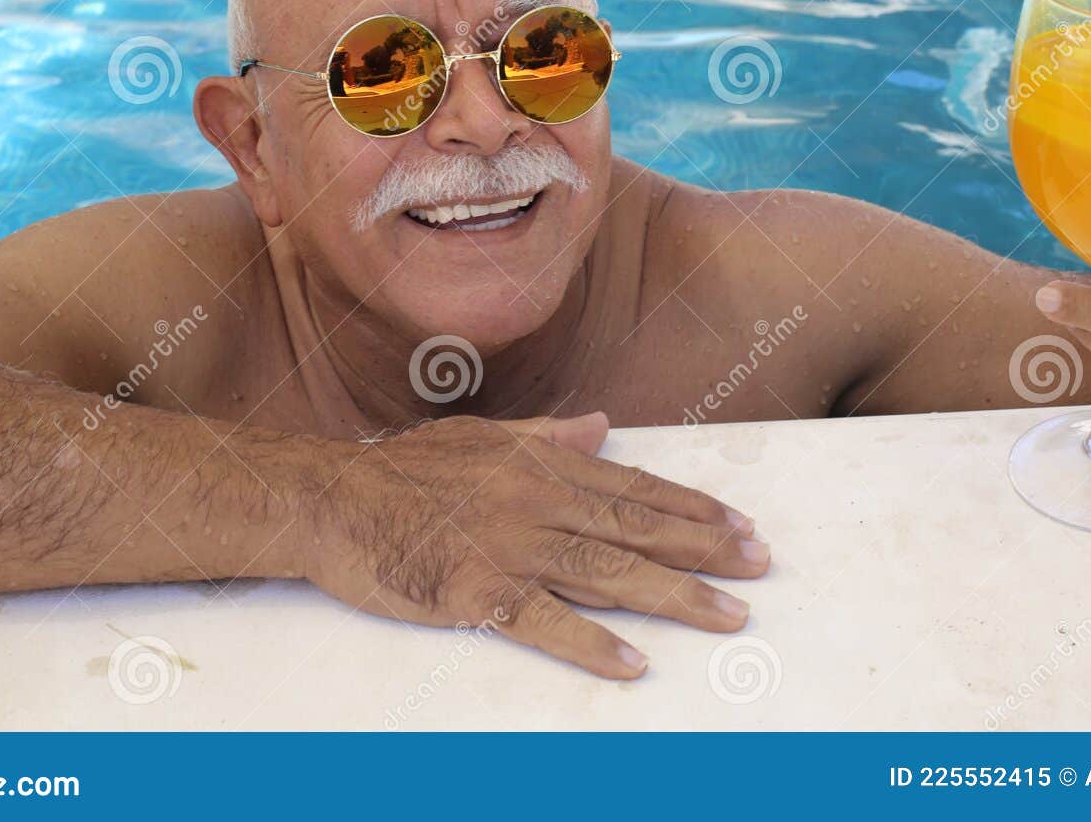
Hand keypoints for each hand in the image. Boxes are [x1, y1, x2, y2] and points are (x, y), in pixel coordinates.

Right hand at [298, 411, 766, 678]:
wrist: (330, 497)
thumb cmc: (402, 470)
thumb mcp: (481, 435)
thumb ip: (546, 435)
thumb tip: (601, 427)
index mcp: (541, 466)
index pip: (634, 489)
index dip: (693, 508)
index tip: (740, 525)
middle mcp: (536, 501)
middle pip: (637, 529)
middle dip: (706, 551)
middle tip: (760, 567)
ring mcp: (508, 545)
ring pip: (607, 573)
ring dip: (674, 597)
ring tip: (727, 616)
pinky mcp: (473, 591)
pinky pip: (542, 621)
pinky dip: (589, 644)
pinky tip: (631, 663)